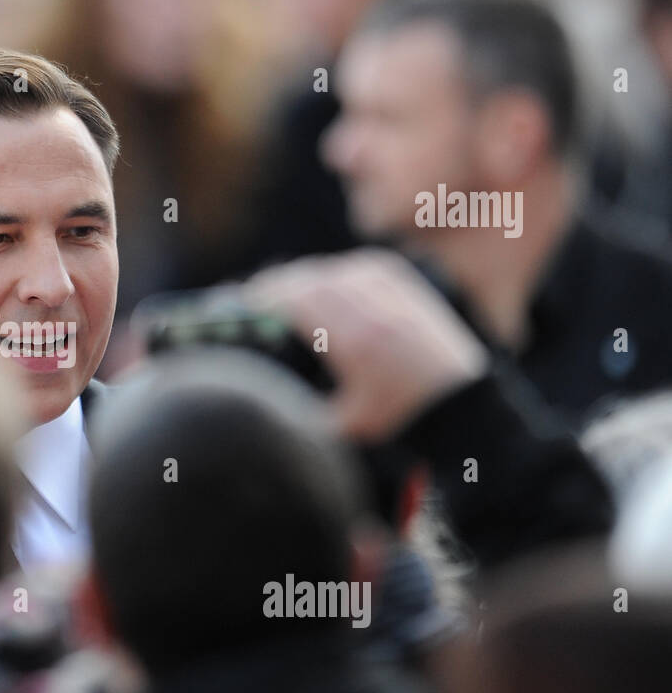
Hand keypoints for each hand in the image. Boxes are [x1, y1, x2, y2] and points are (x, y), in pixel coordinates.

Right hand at [239, 249, 489, 441]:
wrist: (456, 399)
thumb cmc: (393, 417)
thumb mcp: (340, 426)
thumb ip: (299, 410)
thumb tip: (253, 398)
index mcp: (355, 339)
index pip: (290, 299)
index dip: (257, 300)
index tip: (236, 308)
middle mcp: (370, 304)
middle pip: (301, 280)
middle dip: (271, 290)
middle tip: (248, 305)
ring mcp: (385, 285)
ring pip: (320, 271)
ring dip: (295, 283)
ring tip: (275, 301)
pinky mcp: (394, 276)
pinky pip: (342, 267)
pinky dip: (323, 277)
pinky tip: (312, 292)